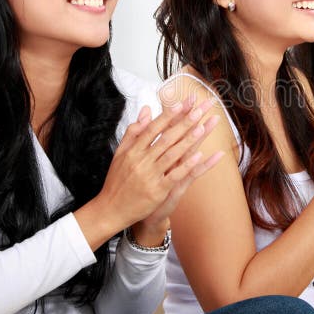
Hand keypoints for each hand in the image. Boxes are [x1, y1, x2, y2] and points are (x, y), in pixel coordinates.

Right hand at [98, 98, 223, 232]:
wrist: (110, 209)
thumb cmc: (117, 181)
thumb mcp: (120, 153)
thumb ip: (134, 131)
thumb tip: (147, 110)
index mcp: (133, 150)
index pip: (154, 128)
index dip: (169, 115)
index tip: (182, 103)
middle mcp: (141, 160)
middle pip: (166, 138)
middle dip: (184, 123)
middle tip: (198, 110)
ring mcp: (150, 175)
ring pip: (172, 154)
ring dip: (188, 140)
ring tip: (202, 127)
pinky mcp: (157, 191)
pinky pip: (174, 175)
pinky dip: (186, 165)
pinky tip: (199, 156)